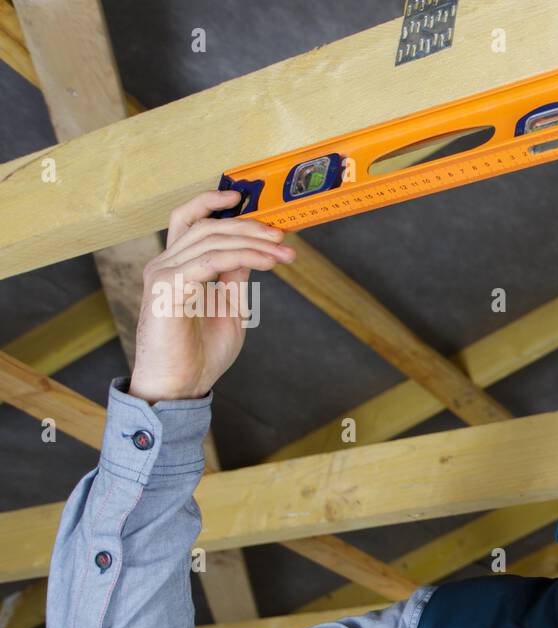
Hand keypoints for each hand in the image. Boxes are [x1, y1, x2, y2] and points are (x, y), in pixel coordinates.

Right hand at [130, 191, 295, 402]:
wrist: (180, 388)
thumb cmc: (199, 355)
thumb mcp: (228, 310)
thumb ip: (234, 280)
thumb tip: (250, 253)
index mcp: (175, 267)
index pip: (189, 220)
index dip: (213, 203)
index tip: (245, 199)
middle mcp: (164, 265)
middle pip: (207, 226)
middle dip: (249, 227)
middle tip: (283, 237)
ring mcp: (163, 274)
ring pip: (212, 239)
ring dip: (254, 242)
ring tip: (284, 252)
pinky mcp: (168, 289)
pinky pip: (211, 261)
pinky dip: (243, 256)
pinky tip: (267, 262)